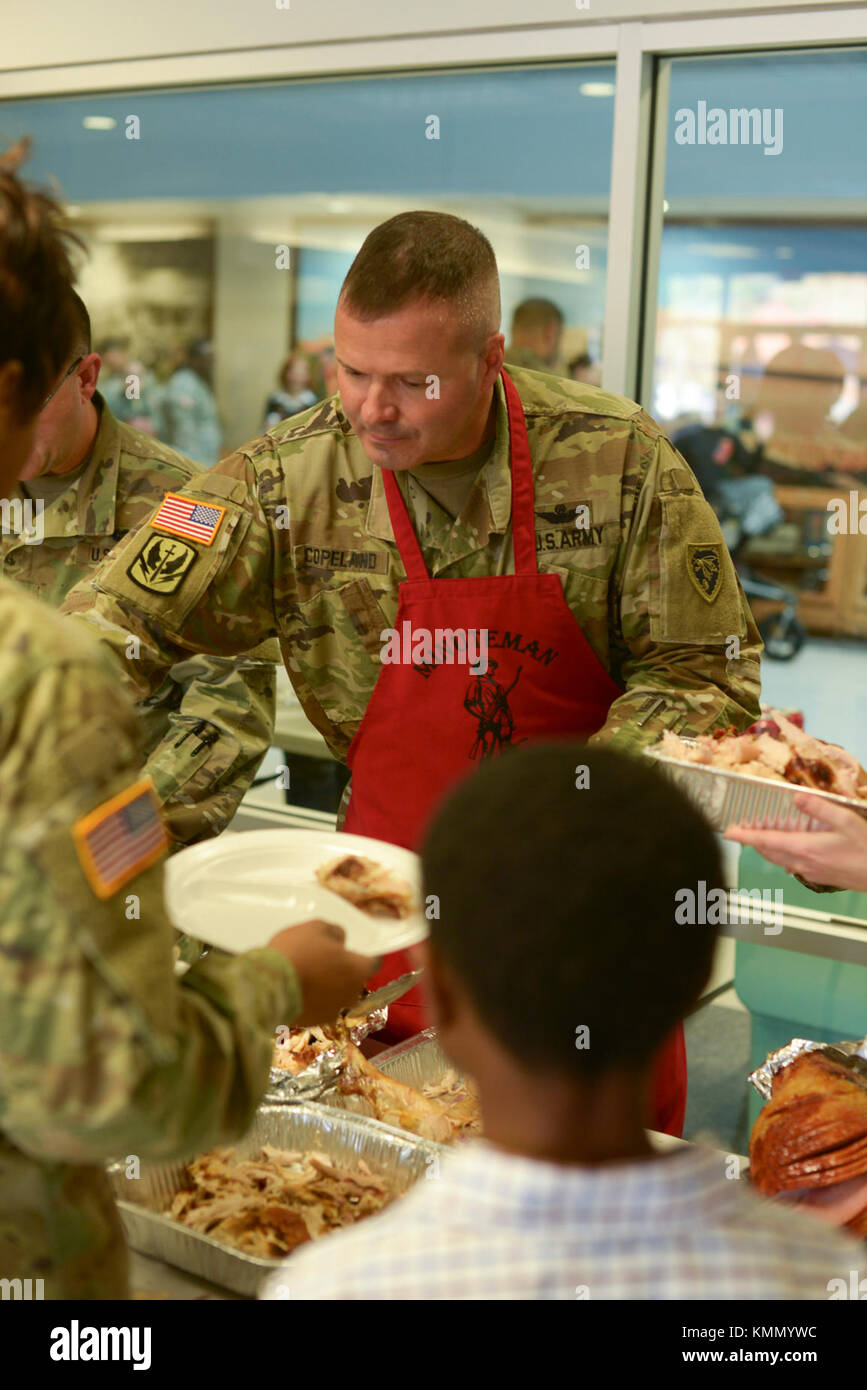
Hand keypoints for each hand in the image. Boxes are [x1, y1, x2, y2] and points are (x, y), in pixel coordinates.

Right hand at [265, 919, 377, 1025]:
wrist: (268, 985)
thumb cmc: (296, 952)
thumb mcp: (316, 928)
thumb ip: (335, 932)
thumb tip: (340, 940)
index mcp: (358, 970)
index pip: (375, 963)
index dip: (366, 955)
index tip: (354, 950)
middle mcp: (351, 994)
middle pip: (354, 980)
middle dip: (344, 971)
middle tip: (325, 959)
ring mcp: (333, 1011)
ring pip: (337, 995)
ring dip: (329, 986)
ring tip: (307, 973)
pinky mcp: (314, 1022)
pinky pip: (319, 1007)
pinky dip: (314, 999)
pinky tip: (298, 987)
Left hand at [724, 795, 866, 892]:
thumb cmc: (866, 848)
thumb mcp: (846, 821)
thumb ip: (819, 808)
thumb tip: (796, 797)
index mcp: (804, 847)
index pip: (766, 841)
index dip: (745, 836)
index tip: (728, 832)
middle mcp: (801, 863)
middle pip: (768, 852)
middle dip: (752, 841)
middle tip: (741, 829)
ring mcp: (809, 872)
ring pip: (778, 859)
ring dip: (766, 848)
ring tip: (759, 835)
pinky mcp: (818, 877)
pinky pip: (791, 865)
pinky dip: (781, 855)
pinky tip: (788, 848)